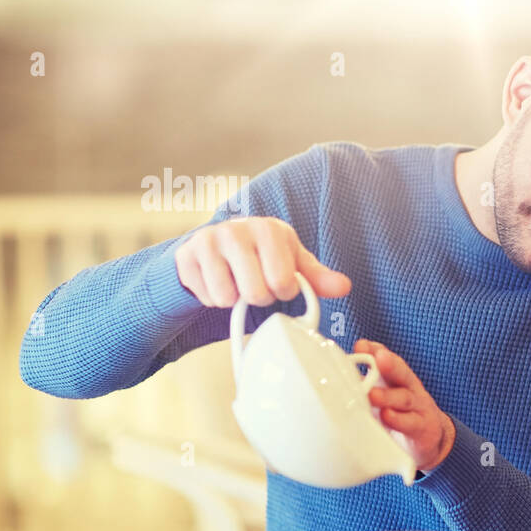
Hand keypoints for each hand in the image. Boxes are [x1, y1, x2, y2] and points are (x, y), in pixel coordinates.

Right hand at [174, 216, 350, 307]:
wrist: (217, 246)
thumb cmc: (262, 255)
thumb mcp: (292, 262)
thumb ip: (319, 277)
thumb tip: (344, 286)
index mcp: (269, 229)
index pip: (283, 281)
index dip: (283, 291)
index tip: (279, 283)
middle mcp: (236, 229)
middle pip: (255, 293)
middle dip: (259, 298)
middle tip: (257, 287)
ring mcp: (208, 241)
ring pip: (226, 298)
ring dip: (234, 301)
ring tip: (237, 284)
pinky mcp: (185, 257)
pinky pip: (205, 298)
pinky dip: (213, 299)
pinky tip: (217, 282)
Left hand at [355, 339, 455, 472]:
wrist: (430, 436)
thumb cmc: (401, 413)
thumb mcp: (385, 396)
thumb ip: (366, 385)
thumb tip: (336, 377)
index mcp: (398, 379)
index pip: (388, 360)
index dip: (376, 351)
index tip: (362, 345)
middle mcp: (410, 389)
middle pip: (402, 373)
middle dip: (390, 365)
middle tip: (378, 358)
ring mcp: (418, 408)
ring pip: (404, 399)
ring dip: (388, 396)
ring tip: (373, 395)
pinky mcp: (423, 428)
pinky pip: (411, 423)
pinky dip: (399, 420)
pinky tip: (387, 416)